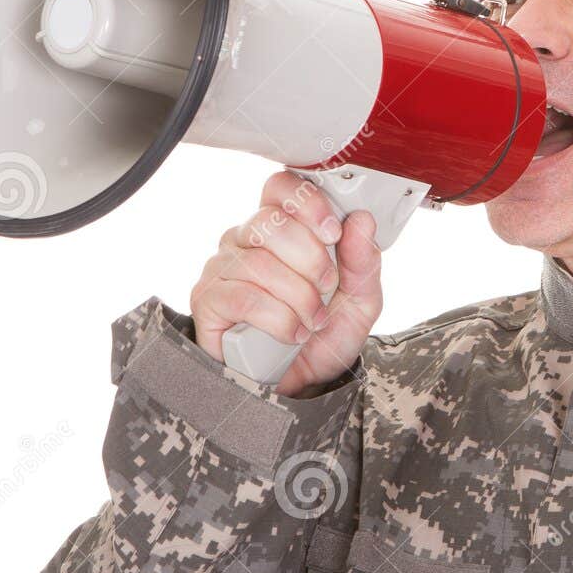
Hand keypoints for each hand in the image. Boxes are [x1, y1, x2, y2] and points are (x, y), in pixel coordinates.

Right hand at [190, 170, 381, 396]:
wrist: (303, 385)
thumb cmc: (324, 335)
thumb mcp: (360, 299)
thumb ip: (364, 260)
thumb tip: (362, 220)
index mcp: (282, 228)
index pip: (280, 187)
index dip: (307, 203)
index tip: (333, 233)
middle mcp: (245, 241)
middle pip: (269, 223)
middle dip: (310, 260)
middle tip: (326, 287)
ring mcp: (222, 269)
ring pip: (258, 264)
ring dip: (298, 297)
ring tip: (313, 320)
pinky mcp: (208, 301)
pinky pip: (243, 297)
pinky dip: (278, 319)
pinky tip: (292, 333)